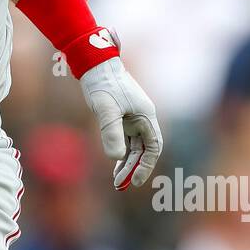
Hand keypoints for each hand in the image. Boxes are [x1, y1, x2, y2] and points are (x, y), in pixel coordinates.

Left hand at [79, 56, 163, 189]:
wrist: (95, 64)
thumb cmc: (103, 83)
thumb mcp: (106, 109)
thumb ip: (111, 133)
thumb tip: (117, 157)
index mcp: (146, 116)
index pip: (153, 147)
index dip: (146, 165)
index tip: (136, 181)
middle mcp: (143, 118)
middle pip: (144, 150)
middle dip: (134, 169)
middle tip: (120, 185)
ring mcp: (133, 118)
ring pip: (135, 147)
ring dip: (127, 163)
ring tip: (117, 181)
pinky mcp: (123, 117)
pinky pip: (126, 140)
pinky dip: (121, 153)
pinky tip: (115, 165)